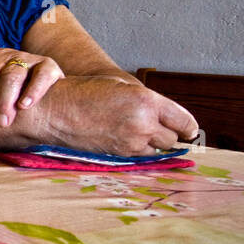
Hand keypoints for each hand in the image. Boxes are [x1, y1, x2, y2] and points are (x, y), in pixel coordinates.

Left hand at [0, 49, 64, 127]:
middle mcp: (6, 54)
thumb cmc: (7, 94)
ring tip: (4, 121)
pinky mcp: (48, 67)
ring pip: (12, 75)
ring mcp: (28, 59)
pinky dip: (32, 91)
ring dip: (5, 100)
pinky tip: (24, 106)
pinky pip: (40, 75)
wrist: (46, 98)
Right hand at [35, 78, 198, 156]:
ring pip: (157, 150)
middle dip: (169, 135)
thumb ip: (145, 101)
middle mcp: (143, 123)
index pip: (184, 121)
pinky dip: (140, 151)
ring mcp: (131, 142)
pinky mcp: (119, 155)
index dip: (188, 127)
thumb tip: (164, 116)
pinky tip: (128, 140)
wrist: (55, 111)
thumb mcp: (121, 87)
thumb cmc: (84, 93)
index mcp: (146, 101)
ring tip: (138, 133)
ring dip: (154, 144)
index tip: (189, 130)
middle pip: (172, 139)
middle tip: (162, 130)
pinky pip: (140, 156)